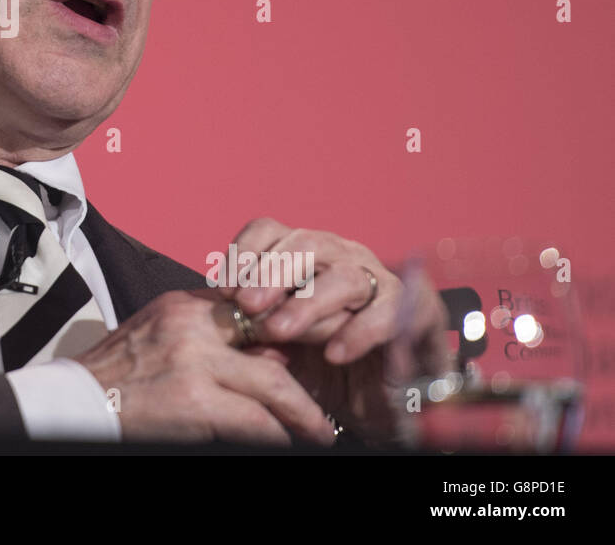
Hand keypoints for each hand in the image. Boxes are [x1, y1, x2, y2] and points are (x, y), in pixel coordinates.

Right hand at [72, 289, 338, 445]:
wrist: (71, 403)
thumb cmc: (115, 378)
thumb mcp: (162, 341)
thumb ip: (212, 342)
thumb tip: (273, 357)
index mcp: (184, 304)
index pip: (253, 303)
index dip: (293, 324)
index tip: (322, 341)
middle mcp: (191, 324)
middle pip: (273, 338)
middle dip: (310, 366)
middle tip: (332, 390)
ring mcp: (193, 361)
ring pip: (274, 383)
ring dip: (305, 413)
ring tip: (322, 432)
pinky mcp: (193, 400)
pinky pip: (255, 421)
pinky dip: (277, 435)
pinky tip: (287, 443)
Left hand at [217, 217, 452, 440]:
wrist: (376, 403)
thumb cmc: (318, 367)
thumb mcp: (277, 347)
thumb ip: (254, 325)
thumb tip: (225, 314)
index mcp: (304, 254)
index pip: (270, 230)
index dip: (244, 253)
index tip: (221, 287)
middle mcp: (341, 255)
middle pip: (305, 244)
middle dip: (272, 273)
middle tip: (247, 305)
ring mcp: (378, 279)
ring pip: (343, 276)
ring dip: (308, 303)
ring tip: (280, 331)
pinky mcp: (414, 309)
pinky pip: (385, 313)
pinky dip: (358, 332)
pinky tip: (334, 354)